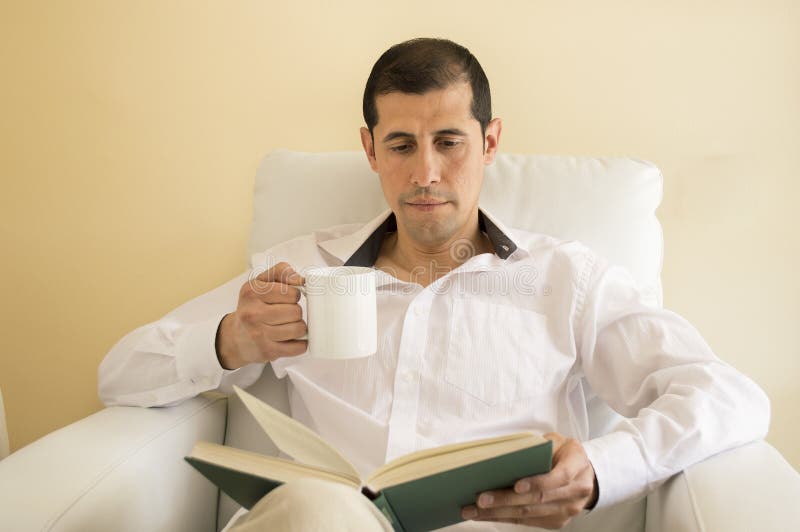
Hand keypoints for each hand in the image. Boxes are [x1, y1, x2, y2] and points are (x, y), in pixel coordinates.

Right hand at [216, 262, 307, 369]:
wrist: (235, 337)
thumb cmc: (252, 307)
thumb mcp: (261, 282)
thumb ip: (282, 272)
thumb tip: (301, 279)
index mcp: (252, 292)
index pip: (291, 292)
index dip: (294, 295)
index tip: (288, 298)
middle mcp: (253, 313)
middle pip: (296, 311)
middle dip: (296, 312)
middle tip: (286, 313)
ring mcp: (260, 334)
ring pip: (299, 329)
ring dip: (298, 327)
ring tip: (288, 325)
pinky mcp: (267, 351)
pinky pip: (298, 347)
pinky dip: (300, 343)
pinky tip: (291, 339)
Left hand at [461, 433, 597, 528]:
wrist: (586, 475)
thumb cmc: (565, 453)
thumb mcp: (558, 440)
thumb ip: (538, 446)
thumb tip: (505, 455)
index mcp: (577, 465)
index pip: (558, 477)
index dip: (537, 482)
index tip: (516, 485)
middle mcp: (575, 492)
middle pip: (538, 500)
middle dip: (506, 500)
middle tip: (480, 500)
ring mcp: (566, 510)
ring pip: (529, 513)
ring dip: (498, 513)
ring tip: (473, 511)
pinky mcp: (556, 522)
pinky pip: (528, 521)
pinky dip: (504, 517)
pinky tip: (484, 515)